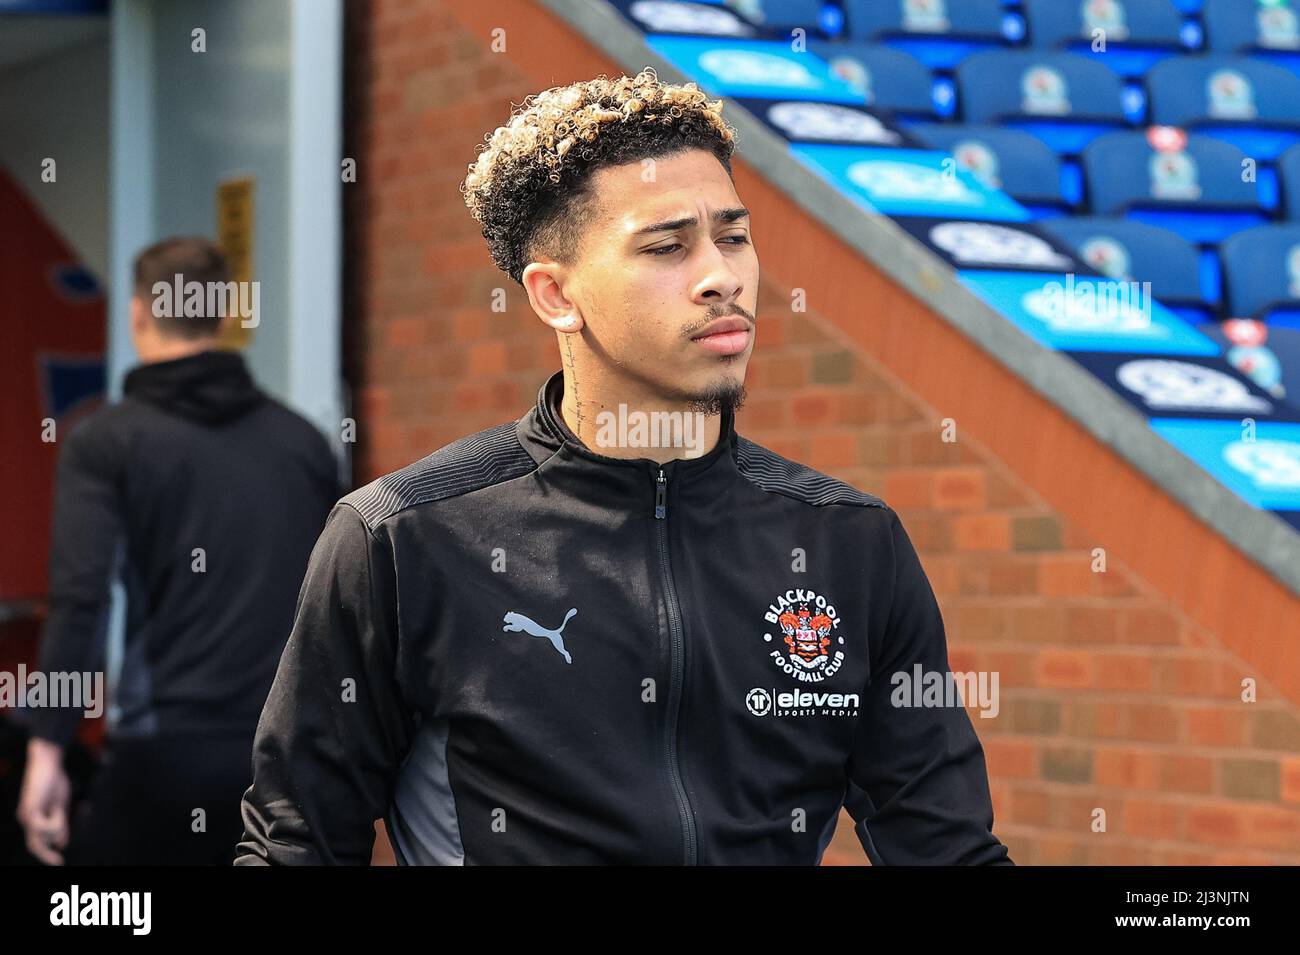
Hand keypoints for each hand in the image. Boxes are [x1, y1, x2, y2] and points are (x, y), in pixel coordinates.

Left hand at [17, 738, 70, 864]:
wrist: (48, 763)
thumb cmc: (54, 780)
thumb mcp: (60, 806)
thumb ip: (60, 824)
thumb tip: (61, 843)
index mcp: (33, 818)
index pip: (38, 842)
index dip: (47, 853)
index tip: (59, 860)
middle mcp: (26, 819)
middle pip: (36, 844)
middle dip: (47, 855)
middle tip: (59, 863)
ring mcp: (26, 815)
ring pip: (44, 836)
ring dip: (58, 826)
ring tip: (59, 807)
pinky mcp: (29, 810)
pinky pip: (43, 828)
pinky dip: (54, 822)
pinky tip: (56, 809)